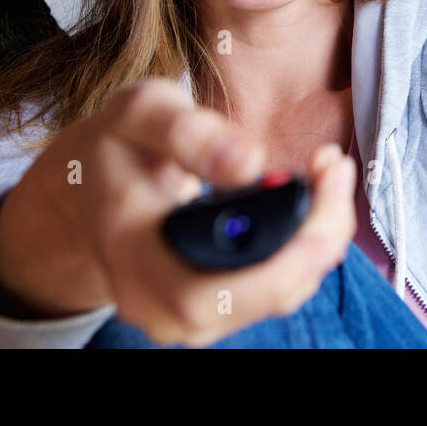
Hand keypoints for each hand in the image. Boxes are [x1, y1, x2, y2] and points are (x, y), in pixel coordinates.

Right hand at [24, 77, 357, 345]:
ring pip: (280, 295)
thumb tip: (247, 163)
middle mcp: (154, 300)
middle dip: (316, 237)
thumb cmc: (120, 144)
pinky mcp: (215, 306)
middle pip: (259, 298)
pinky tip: (314, 195)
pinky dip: (309, 243)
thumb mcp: (141, 111)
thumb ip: (187, 132)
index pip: (205, 290)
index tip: (317, 189)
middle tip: (335, 171)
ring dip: (321, 236)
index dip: (277, 258)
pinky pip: (279, 287)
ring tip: (329, 171)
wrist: (91, 183)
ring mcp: (184, 314)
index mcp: (128, 250)